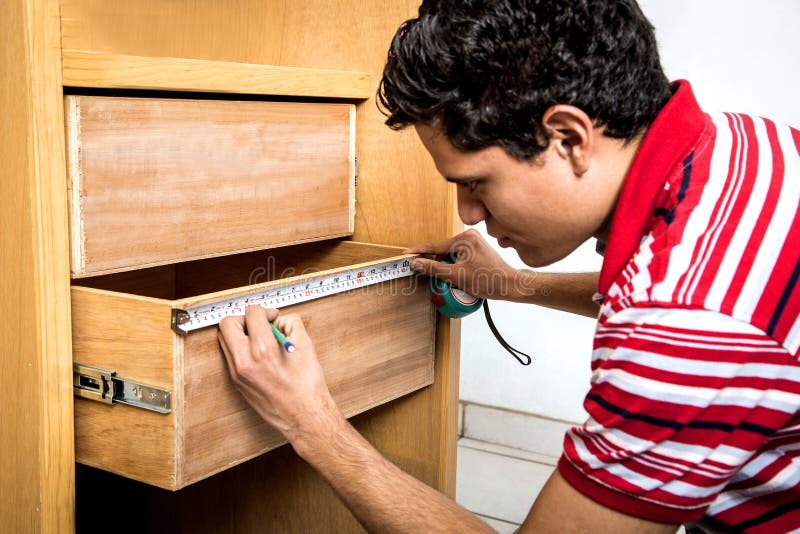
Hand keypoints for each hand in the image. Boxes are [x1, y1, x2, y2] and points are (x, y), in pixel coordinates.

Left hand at [217, 306, 342, 452]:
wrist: (304, 415)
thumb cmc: (307, 385)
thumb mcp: (306, 345)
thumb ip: (290, 323)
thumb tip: (278, 319)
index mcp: (262, 350)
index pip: (252, 314)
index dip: (265, 310)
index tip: (273, 316)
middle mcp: (244, 362)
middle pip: (227, 324)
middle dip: (243, 318)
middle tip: (259, 323)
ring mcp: (237, 373)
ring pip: (224, 339)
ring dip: (239, 333)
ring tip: (259, 338)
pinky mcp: (236, 382)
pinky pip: (230, 355)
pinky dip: (241, 347)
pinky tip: (258, 353)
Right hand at [407, 229, 530, 300]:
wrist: (510, 285)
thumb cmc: (488, 280)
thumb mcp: (456, 276)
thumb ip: (434, 269)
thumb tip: (415, 263)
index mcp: (464, 238)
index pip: (435, 246)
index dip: (420, 252)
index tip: (406, 254)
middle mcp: (469, 236)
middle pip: (443, 251)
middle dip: (437, 265)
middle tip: (432, 277)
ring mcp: (474, 242)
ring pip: (450, 256)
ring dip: (447, 268)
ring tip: (451, 281)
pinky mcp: (477, 249)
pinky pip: (458, 257)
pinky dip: (454, 267)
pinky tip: (458, 278)